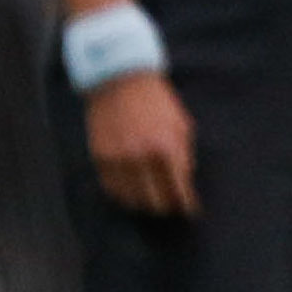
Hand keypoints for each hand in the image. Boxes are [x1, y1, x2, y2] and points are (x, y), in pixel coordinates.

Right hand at [86, 72, 198, 218]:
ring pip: (132, 199)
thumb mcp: (181, 125)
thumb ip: (184, 156)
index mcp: (166, 149)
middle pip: (155, 202)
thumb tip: (185, 183)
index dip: (187, 205)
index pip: (179, 191)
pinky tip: (132, 193)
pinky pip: (112, 189)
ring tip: (152, 202)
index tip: (191, 210)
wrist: (120, 80)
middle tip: (172, 208)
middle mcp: (141, 158)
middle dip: (167, 208)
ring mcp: (118, 159)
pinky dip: (124, 195)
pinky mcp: (100, 158)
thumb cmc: (156, 102)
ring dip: (144, 204)